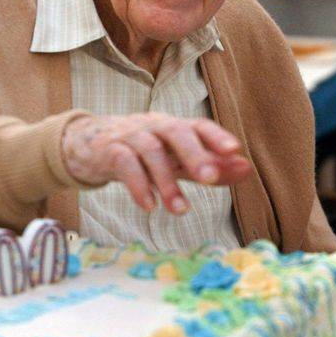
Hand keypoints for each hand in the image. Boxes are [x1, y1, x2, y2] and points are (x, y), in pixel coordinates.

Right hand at [61, 113, 251, 213]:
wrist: (89, 145)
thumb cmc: (143, 153)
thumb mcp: (176, 160)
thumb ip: (209, 165)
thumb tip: (246, 169)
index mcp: (174, 127)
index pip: (198, 125)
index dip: (216, 136)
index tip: (235, 151)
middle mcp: (154, 127)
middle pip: (176, 133)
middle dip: (194, 155)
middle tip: (210, 179)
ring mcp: (130, 136)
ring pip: (151, 152)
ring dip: (167, 182)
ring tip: (181, 210)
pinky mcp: (109, 151)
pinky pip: (125, 164)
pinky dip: (138, 185)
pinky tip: (149, 206)